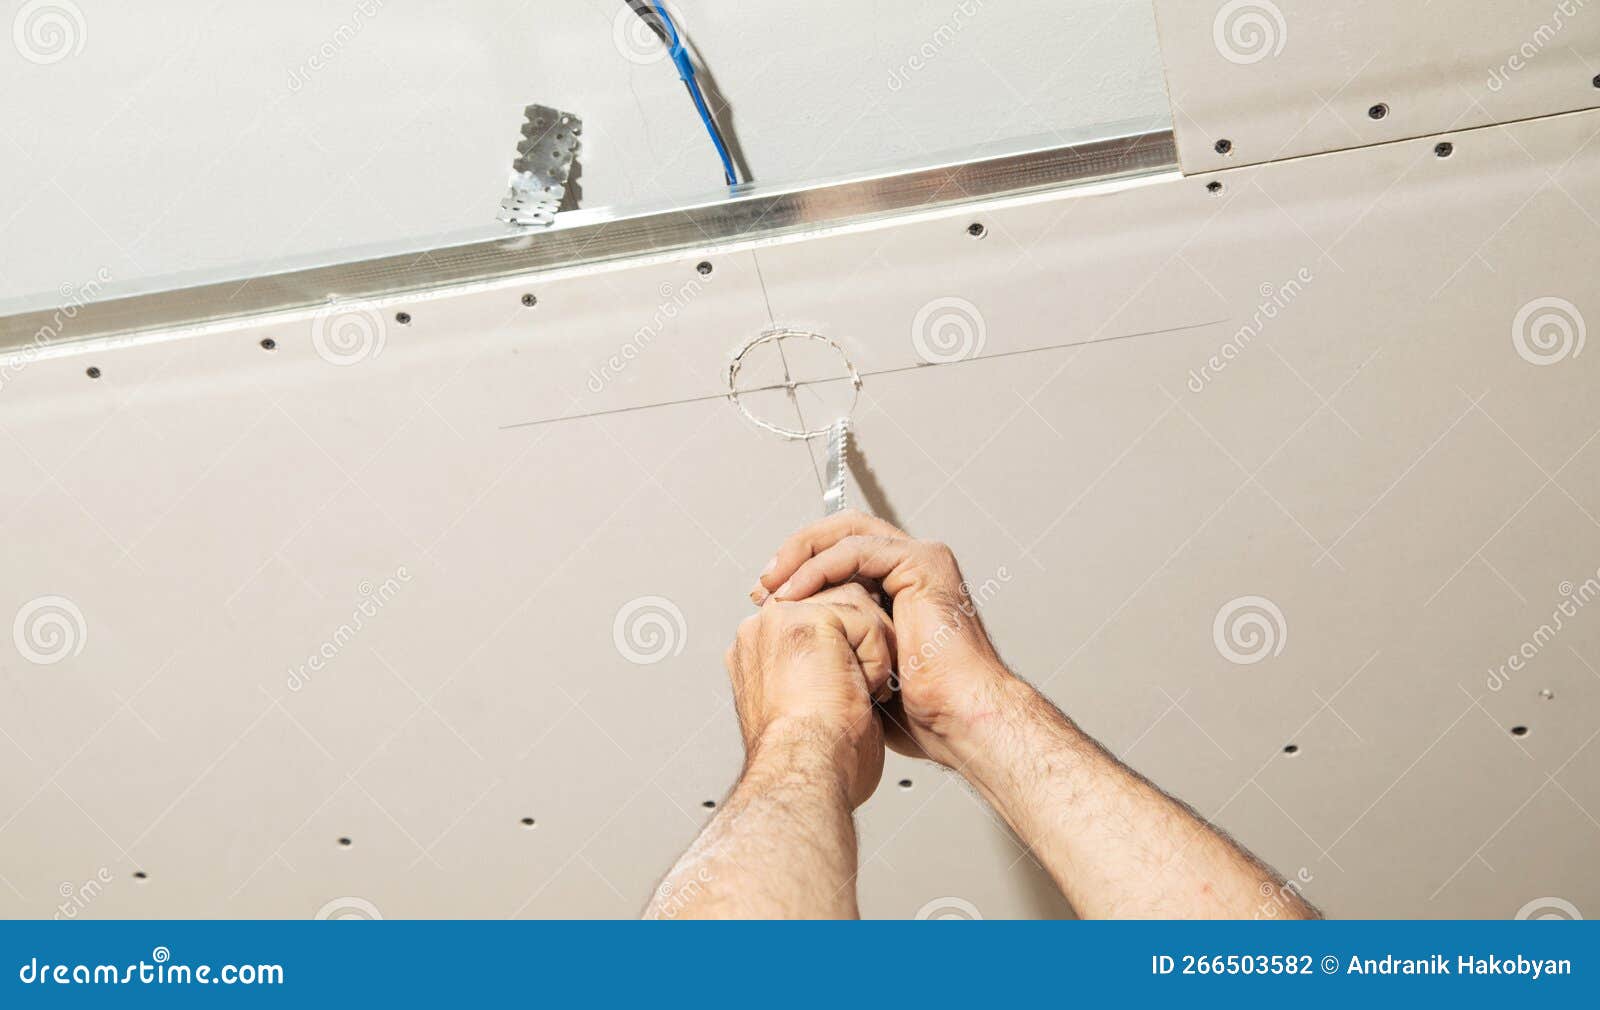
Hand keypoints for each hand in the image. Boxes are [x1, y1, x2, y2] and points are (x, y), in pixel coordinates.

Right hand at [725, 583, 895, 807]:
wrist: (805, 774)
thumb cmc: (812, 762)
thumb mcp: (808, 712)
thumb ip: (816, 677)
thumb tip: (845, 674)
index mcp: (756, 655)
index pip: (816, 622)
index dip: (850, 648)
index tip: (859, 685)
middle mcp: (761, 633)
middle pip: (835, 604)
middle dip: (864, 642)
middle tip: (867, 688)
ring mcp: (778, 622)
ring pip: (854, 605)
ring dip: (872, 651)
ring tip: (863, 692)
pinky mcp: (806, 618)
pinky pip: (864, 618)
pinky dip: (875, 658)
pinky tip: (860, 689)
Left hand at [754, 511, 1016, 768]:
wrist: (956, 720)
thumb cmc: (923, 710)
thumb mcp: (859, 670)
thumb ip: (834, 646)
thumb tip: (790, 648)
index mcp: (898, 588)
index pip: (839, 555)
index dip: (798, 569)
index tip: (766, 597)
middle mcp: (909, 568)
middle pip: (840, 534)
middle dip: (794, 554)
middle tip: (763, 583)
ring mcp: (919, 560)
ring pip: (846, 532)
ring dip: (801, 555)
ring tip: (772, 585)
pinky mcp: (922, 563)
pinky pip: (858, 550)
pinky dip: (821, 566)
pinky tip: (797, 590)